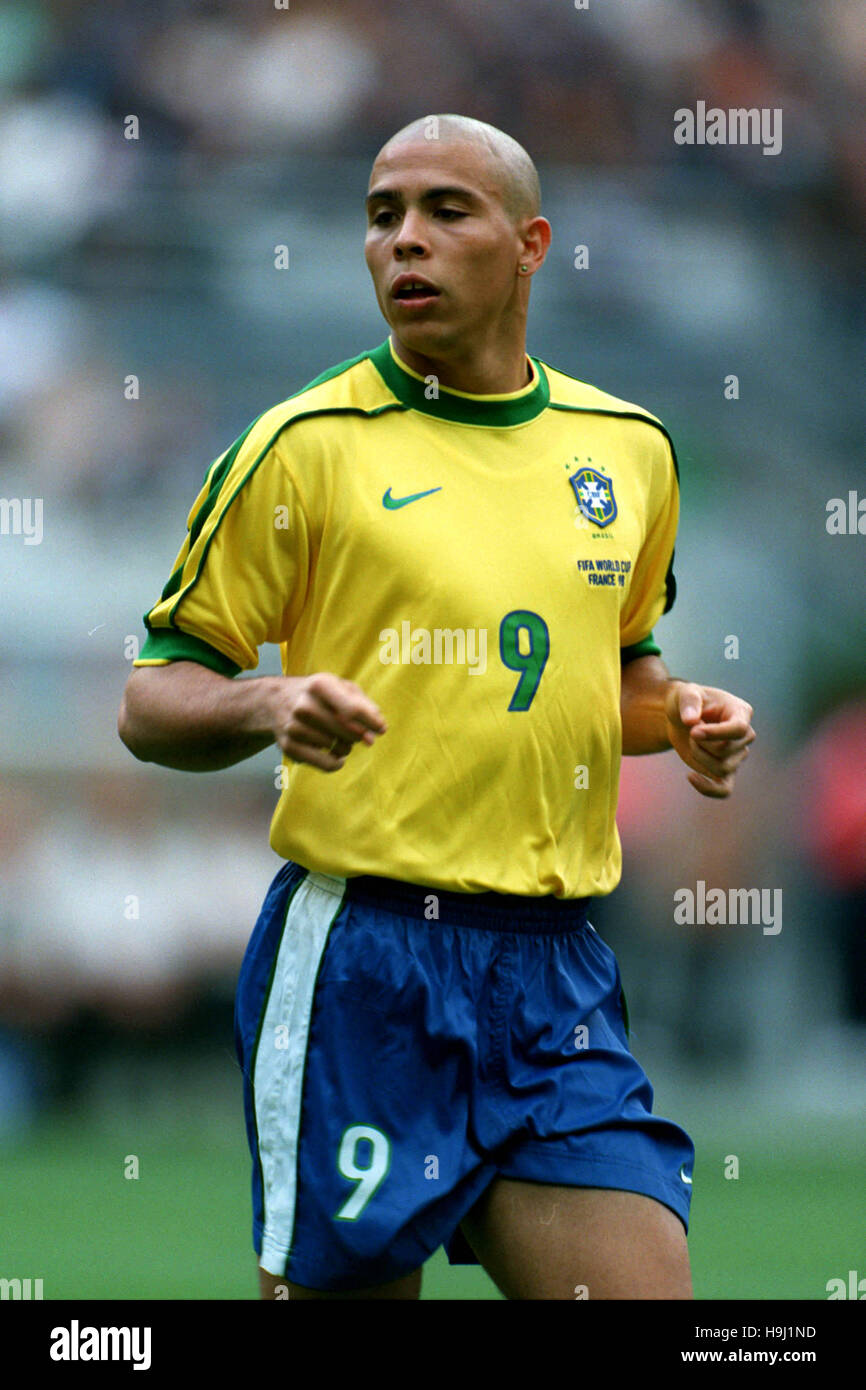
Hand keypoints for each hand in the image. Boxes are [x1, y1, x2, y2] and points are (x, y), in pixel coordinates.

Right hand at [270, 673, 386, 772]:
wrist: (274, 702)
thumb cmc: (317, 695)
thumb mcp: (340, 687)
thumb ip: (364, 705)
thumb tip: (378, 731)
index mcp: (320, 685)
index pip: (353, 709)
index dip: (372, 723)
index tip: (381, 729)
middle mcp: (304, 705)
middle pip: (349, 732)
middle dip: (360, 736)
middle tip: (358, 733)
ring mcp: (294, 727)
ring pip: (339, 748)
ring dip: (346, 747)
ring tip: (338, 738)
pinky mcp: (289, 747)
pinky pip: (326, 764)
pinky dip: (336, 763)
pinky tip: (336, 756)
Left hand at [664, 682, 754, 798]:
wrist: (679, 717)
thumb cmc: (686, 701)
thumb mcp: (684, 693)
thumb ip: (689, 702)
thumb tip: (691, 721)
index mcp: (741, 712)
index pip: (738, 729)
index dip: (716, 733)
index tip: (693, 731)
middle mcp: (745, 736)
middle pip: (726, 751)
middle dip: (700, 744)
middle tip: (690, 731)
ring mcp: (737, 755)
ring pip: (722, 768)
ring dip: (699, 757)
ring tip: (691, 741)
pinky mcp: (724, 770)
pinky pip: (724, 789)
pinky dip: (708, 789)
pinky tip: (690, 777)